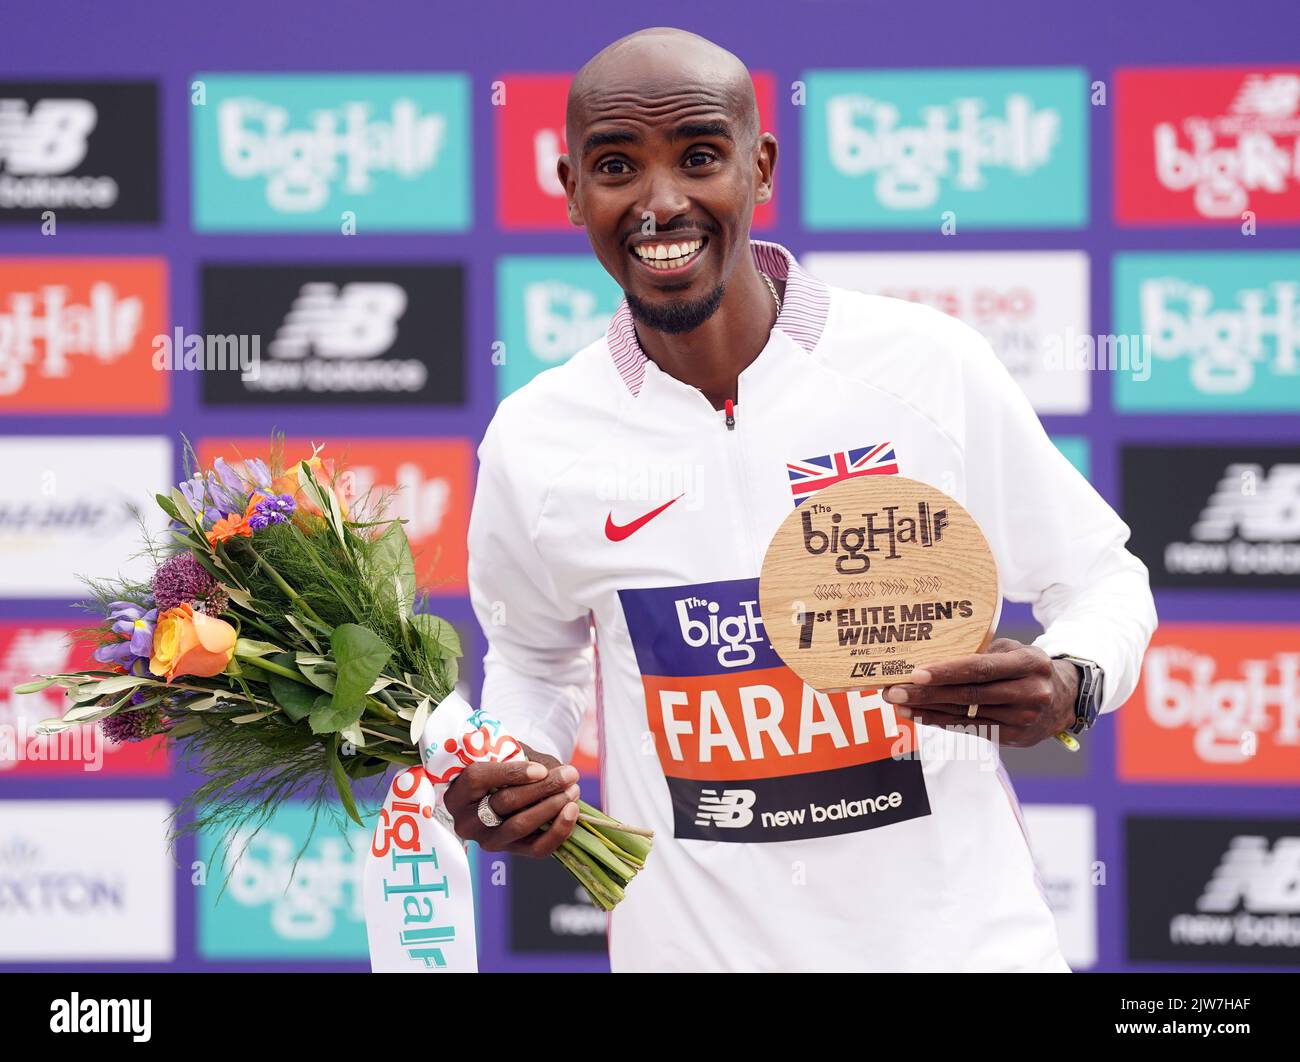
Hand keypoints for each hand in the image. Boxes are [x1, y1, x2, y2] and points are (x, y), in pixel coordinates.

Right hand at [443, 741, 581, 855]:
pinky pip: (537, 848)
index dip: (512, 773)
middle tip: (569, 774)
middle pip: (505, 803)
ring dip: (552, 806)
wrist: (502, 790)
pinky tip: (572, 811)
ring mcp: (488, 840)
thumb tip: (558, 773)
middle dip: (542, 787)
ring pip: (521, 825)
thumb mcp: (506, 755)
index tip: (541, 769)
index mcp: (456, 792)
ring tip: (572, 790)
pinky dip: (558, 831)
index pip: (478, 779)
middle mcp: (467, 822)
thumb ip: (525, 759)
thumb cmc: (502, 765)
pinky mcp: (511, 851)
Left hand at [880, 638, 1078, 747]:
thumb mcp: (1013, 650)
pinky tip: (917, 715)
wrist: (1064, 698)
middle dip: (926, 693)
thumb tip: (931, 656)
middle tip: (894, 690)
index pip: (981, 668)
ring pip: (965, 714)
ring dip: (927, 710)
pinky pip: (970, 727)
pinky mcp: (1014, 737)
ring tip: (898, 702)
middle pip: (969, 695)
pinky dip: (941, 721)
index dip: (946, 672)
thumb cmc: (1026, 666)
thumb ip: (980, 653)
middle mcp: (1029, 692)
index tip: (915, 673)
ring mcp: (1023, 718)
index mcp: (1029, 663)